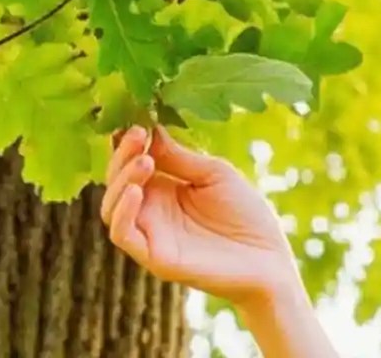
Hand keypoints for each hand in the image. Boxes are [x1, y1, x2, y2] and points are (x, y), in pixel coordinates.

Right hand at [100, 124, 298, 306]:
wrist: (269, 257)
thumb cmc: (246, 213)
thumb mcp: (214, 174)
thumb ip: (179, 157)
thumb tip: (149, 127)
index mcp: (165, 188)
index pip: (131, 162)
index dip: (128, 143)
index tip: (137, 123)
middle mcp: (152, 211)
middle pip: (117, 182)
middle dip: (122, 156)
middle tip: (137, 135)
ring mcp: (151, 234)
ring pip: (111, 208)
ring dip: (121, 181)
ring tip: (144, 161)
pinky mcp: (155, 257)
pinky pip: (123, 235)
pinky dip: (123, 212)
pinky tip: (137, 191)